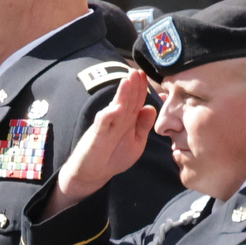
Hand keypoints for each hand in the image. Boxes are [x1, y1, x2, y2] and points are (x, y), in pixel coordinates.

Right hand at [49, 71, 155, 216]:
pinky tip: (116, 109)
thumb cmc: (114, 156)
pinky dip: (109, 116)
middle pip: (126, 100)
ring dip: (121, 94)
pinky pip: (103, 124)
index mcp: (128, 120)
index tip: (147, 75)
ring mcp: (106, 126)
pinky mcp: (96, 136)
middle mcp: (117, 119)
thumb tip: (151, 107)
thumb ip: (143, 126)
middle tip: (138, 71)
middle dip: (133, 85)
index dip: (142, 88)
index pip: (136, 101)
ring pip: (115, 107)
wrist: (94, 173)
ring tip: (127, 81)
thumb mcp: (136, 142)